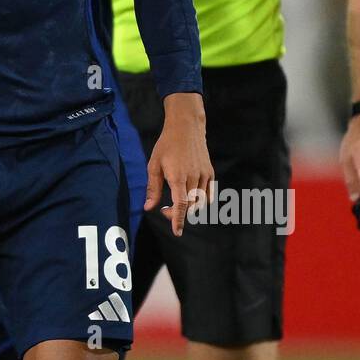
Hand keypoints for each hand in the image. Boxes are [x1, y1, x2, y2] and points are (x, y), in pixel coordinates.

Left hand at [143, 92, 213, 235]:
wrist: (186, 127)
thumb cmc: (166, 145)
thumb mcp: (154, 165)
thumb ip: (152, 188)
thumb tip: (148, 208)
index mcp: (178, 176)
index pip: (181, 205)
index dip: (178, 220)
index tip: (177, 232)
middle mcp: (194, 177)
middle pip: (191, 207)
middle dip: (178, 214)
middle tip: (165, 209)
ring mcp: (204, 175)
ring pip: (200, 203)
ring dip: (189, 208)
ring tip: (177, 202)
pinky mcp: (210, 173)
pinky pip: (208, 194)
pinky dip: (201, 201)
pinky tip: (190, 197)